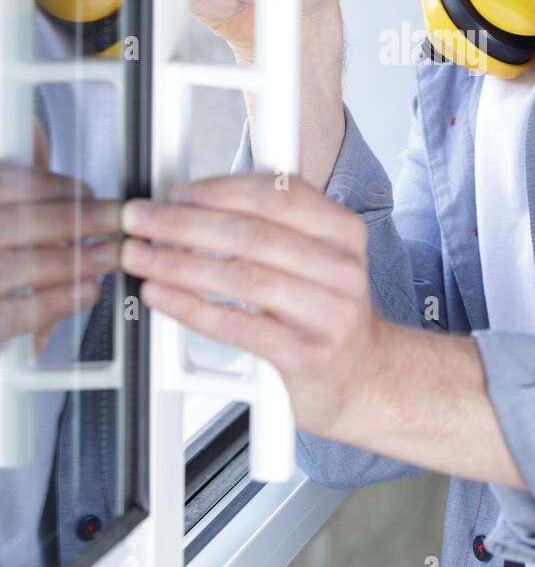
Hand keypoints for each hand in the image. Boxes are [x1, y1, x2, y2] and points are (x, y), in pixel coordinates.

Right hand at [0, 120, 121, 352]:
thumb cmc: (0, 247)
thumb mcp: (3, 205)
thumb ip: (12, 181)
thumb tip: (34, 135)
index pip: (6, 185)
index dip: (52, 187)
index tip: (86, 191)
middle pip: (22, 224)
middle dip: (78, 220)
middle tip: (116, 220)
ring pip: (24, 267)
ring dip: (77, 260)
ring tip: (111, 255)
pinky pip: (19, 312)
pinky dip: (59, 300)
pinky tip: (87, 290)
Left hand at [120, 172, 381, 435]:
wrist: (363, 377)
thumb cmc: (325, 312)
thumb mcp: (318, 256)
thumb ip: (271, 226)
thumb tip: (195, 203)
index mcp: (343, 232)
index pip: (277, 194)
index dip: (219, 189)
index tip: (175, 194)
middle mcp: (342, 269)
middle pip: (252, 234)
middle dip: (184, 223)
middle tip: (142, 220)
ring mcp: (328, 313)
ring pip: (241, 277)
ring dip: (179, 263)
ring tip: (141, 257)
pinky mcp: (305, 354)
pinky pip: (236, 325)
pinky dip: (191, 307)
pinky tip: (161, 295)